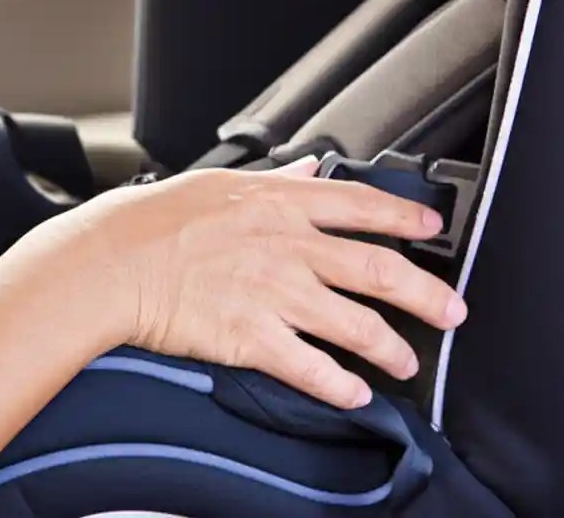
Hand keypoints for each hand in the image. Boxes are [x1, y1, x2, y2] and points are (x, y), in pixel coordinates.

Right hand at [34, 157, 467, 409]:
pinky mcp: (251, 336)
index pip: (362, 206)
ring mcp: (274, 292)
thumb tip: (311, 169)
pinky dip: (339, 384)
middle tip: (451, 312)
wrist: (111, 261)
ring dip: (391, 347)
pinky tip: (353, 393)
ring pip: (356, 324)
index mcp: (280, 204)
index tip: (432, 231)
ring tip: (407, 362)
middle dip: (426, 295)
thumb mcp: (219, 184)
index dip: (405, 220)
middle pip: (379, 271)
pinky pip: (311, 366)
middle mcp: (288, 246)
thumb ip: (276, 181)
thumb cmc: (153, 221)